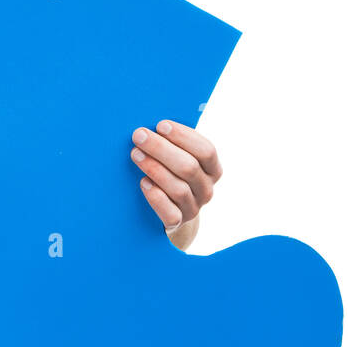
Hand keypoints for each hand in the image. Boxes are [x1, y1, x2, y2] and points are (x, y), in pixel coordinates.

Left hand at [130, 119, 221, 242]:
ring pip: (178, 188)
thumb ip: (173, 144)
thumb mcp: (178, 159)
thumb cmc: (171, 175)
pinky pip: (170, 212)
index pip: (206, 151)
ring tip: (135, 154)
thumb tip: (152, 124)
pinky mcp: (177, 222)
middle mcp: (206, 189)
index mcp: (212, 169)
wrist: (170, 214)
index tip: (161, 125)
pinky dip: (156, 197)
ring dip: (155, 168)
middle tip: (139, 135)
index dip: (184, 137)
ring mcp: (193, 207)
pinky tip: (143, 182)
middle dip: (162, 148)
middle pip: (189, 167)